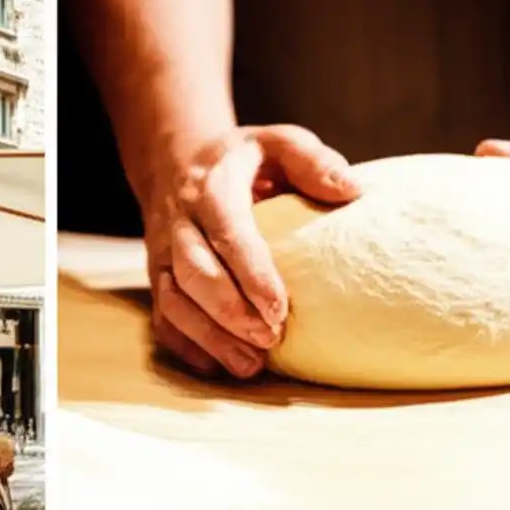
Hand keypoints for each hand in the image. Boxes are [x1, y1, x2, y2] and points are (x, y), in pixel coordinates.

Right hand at [143, 126, 360, 376]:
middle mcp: (180, 223)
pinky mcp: (157, 277)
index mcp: (212, 189)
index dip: (250, 273)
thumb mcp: (278, 142)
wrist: (175, 160)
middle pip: (193, 273)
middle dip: (229, 312)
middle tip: (269, 340)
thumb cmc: (242, 159)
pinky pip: (162, 316)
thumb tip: (352, 192)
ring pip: (173, 300)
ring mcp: (162, 253)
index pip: (227, 233)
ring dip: (208, 336)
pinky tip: (217, 366)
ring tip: (249, 366)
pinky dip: (185, 345)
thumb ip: (313, 161)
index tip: (280, 309)